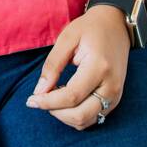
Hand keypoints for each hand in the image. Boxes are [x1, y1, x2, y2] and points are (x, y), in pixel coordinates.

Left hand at [25, 6, 131, 129]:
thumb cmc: (90, 28)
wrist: (116, 25)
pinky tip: (66, 99)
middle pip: (80, 115)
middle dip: (55, 111)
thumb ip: (53, 65)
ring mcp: (116, 95)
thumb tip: (39, 91)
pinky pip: (93, 118)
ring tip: (53, 96)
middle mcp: (112, 86)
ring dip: (64, 115)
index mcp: (100, 67)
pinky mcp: (115, 99)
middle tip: (40, 99)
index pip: (72, 96)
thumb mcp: (67, 38)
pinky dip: (75, 115)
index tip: (31, 100)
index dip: (48, 102)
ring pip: (86, 121)